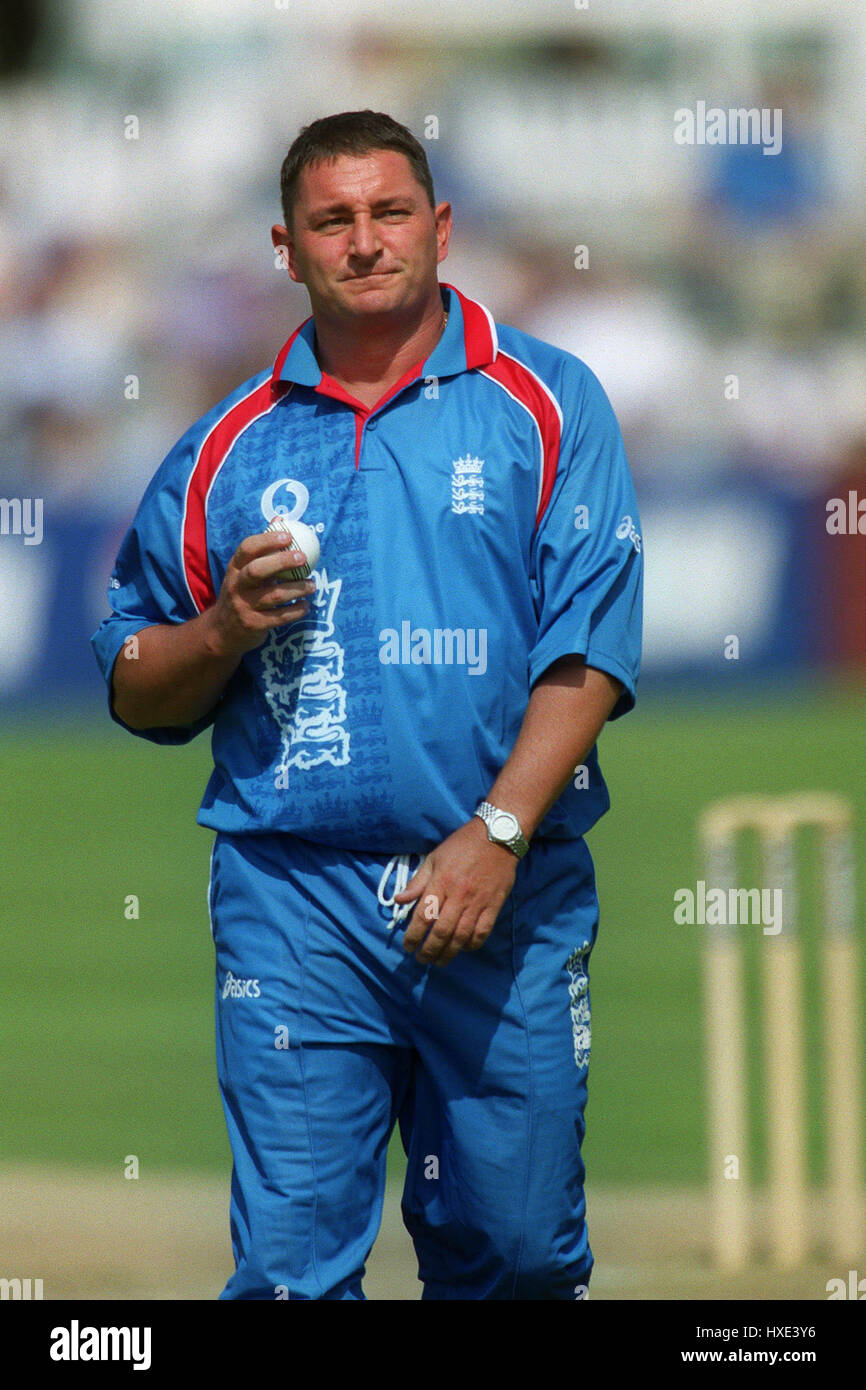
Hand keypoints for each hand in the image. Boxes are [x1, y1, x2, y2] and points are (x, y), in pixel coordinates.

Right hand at [205, 532, 316, 657]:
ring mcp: (244, 606)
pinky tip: (306, 606)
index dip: (267, 540)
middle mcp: (236, 585)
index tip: (288, 536)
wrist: (222, 631)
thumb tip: (280, 520)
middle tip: (303, 558)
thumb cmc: (241, 593)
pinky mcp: (253, 625)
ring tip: (312, 585)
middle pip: (257, 570)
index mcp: (235, 568)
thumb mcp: (243, 571)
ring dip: (296, 589)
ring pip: (273, 595)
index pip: (247, 548)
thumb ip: (262, 548)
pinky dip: (295, 611)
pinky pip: (279, 617)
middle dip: (282, 562)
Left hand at [394, 817, 518, 965]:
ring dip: (448, 953)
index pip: (423, 916)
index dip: (413, 936)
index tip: (408, 947)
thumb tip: (399, 900)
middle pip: (441, 932)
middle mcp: (458, 895)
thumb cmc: (462, 845)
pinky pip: (482, 932)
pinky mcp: (494, 905)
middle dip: (429, 950)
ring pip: (461, 936)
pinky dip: (472, 944)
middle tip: (422, 959)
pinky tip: (463, 948)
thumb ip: (418, 882)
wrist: (498, 836)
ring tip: (439, 961)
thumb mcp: (434, 857)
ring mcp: (478, 902)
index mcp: (441, 882)